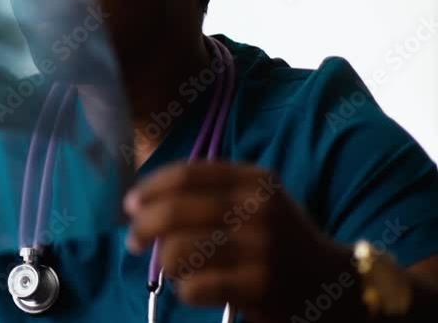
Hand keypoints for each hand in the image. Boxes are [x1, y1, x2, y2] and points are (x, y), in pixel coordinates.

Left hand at [124, 162, 359, 322]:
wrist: (334, 285)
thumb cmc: (280, 239)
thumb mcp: (257, 200)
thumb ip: (210, 191)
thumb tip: (142, 201)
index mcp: (256, 180)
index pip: (186, 174)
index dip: (149, 189)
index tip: (131, 204)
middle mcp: (259, 209)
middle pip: (174, 211)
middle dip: (143, 226)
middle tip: (133, 240)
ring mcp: (260, 248)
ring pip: (178, 251)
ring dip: (165, 262)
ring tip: (172, 267)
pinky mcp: (259, 287)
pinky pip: (194, 287)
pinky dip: (185, 289)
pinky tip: (195, 288)